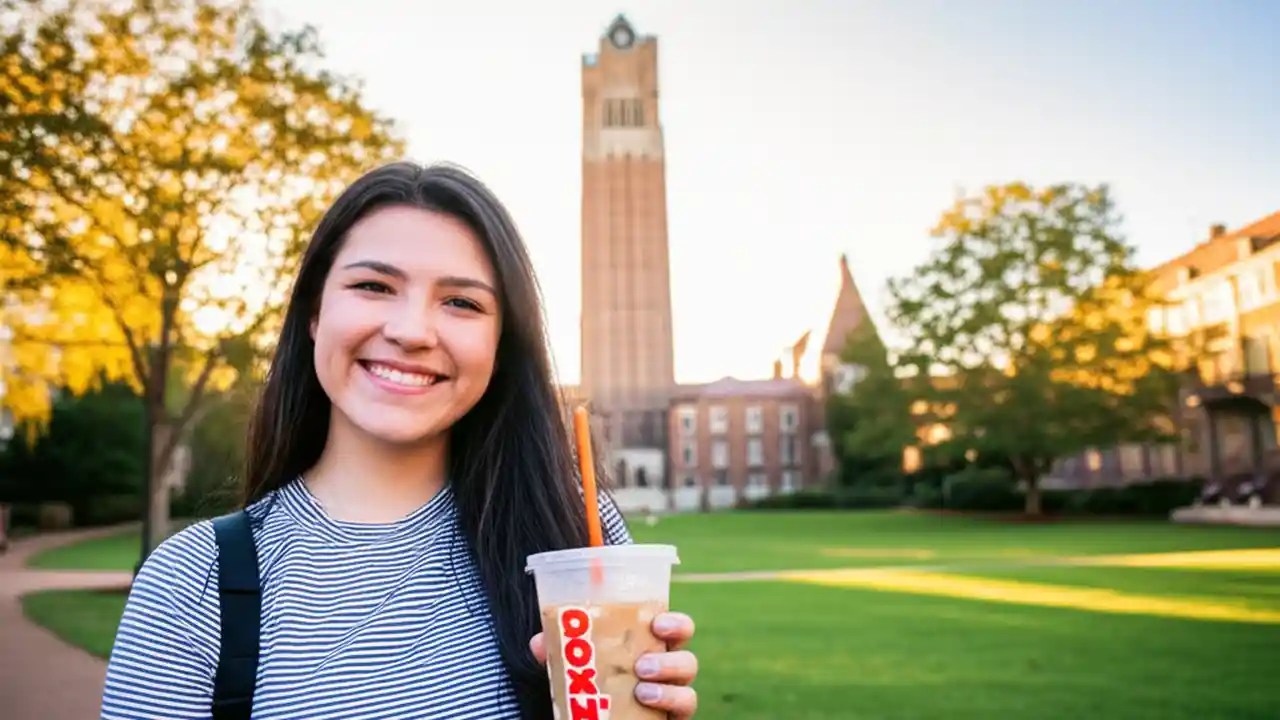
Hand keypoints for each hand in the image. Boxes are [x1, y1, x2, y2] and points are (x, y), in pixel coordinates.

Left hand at [530, 610, 698, 717]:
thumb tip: (539, 642)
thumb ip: (560, 652)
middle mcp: (668, 673)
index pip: (676, 630)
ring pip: (689, 691)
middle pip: (688, 660)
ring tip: (641, 690)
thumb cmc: (592, 687)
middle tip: (641, 665)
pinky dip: (669, 705)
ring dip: (667, 688)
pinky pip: (686, 712)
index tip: (658, 623)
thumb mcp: (575, 668)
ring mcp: (672, 700)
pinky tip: (647, 703)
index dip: (676, 624)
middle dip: (670, 660)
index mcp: (651, 648)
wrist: (593, 716)